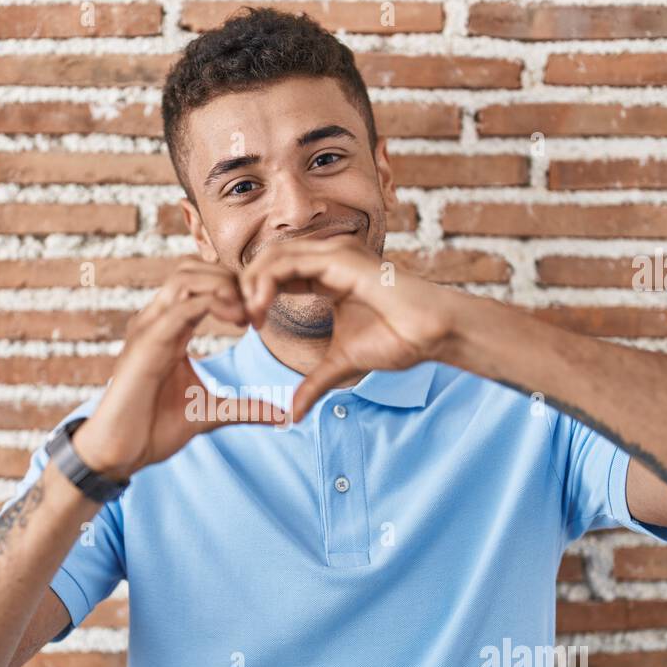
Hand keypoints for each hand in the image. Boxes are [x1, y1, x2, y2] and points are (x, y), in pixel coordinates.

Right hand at [69, 256, 286, 480]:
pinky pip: (183, 307)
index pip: (199, 284)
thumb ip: (245, 408)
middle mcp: (156, 321)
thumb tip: (284, 416)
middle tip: (258, 309)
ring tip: (248, 314)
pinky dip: (215, 305)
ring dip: (224, 287)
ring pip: (186, 278)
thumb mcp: (211, 413)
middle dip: (231, 280)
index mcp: (169, 329)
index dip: (234, 290)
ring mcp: (149, 328)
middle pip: (192, 270)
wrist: (119, 452)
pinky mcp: (147, 343)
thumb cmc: (153, 430)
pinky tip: (238, 322)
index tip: (260, 316)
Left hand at [239, 234, 462, 421]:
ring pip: (273, 257)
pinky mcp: (338, 257)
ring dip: (251, 286)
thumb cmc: (398, 340)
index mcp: (326, 272)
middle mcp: (328, 255)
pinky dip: (266, 283)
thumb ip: (314, 383)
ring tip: (245, 317)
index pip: (276, 272)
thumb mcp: (341, 365)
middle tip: (235, 320)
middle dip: (245, 288)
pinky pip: (289, 262)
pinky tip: (258, 309)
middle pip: (268, 260)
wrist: (431, 333)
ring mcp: (334, 251)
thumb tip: (294, 415)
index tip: (244, 326)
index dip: (254, 295)